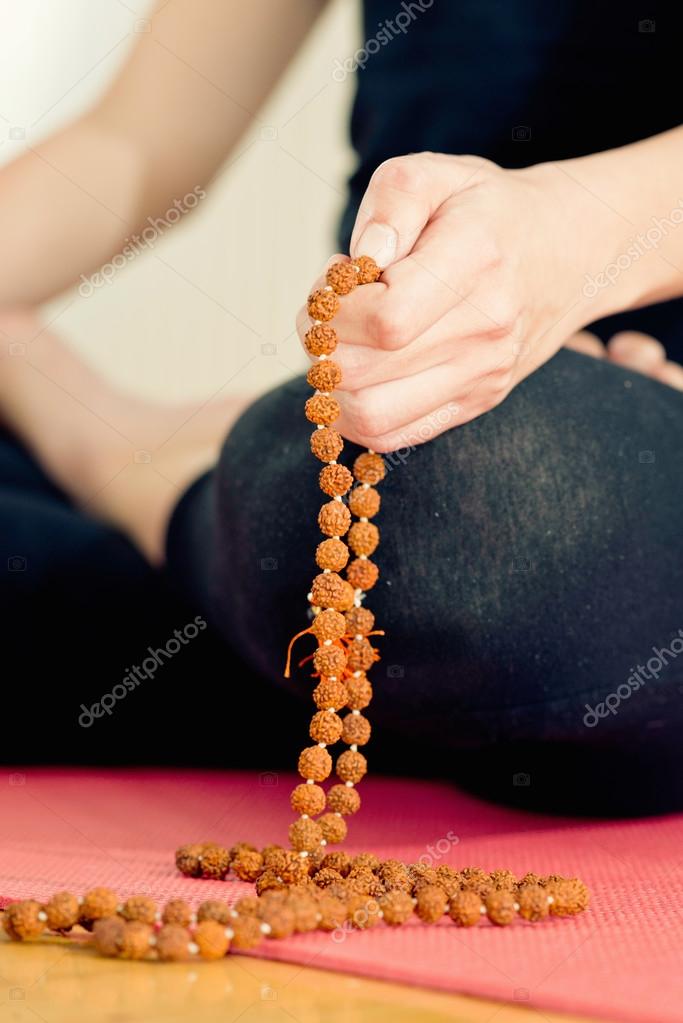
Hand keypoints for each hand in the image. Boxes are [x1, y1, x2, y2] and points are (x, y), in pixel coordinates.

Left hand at [297, 152, 613, 450]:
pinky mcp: (476, 404)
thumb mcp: (439, 174)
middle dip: (321, 343)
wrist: (566, 252)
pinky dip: (354, 413)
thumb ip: (393, 201)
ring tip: (346, 343)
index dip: (335, 309)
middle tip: (329, 311)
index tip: (336, 279)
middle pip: (363, 374)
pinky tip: (362, 371)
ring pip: (370, 417)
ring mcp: (482, 376)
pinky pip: (392, 435)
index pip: (384, 320)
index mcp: (474, 262)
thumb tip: (363, 258)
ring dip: (332, 384)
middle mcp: (484, 330)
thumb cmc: (487, 212)